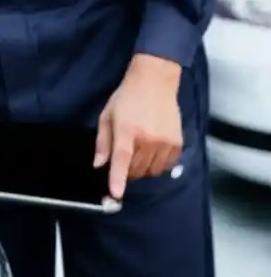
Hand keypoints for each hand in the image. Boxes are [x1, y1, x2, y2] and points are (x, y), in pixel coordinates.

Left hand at [94, 54, 183, 199]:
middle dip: (126, 170)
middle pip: (135, 171)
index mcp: (127, 131)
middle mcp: (148, 139)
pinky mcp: (177, 144)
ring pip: (150, 172)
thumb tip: (99, 164)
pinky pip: (165, 166)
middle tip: (125, 155)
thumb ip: (102, 142)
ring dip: (142, 168)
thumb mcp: (107, 116)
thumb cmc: (127, 99)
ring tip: (139, 150)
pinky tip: (152, 150)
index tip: (115, 194)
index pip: (121, 160)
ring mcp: (165, 142)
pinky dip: (157, 165)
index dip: (117, 179)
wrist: (154, 83)